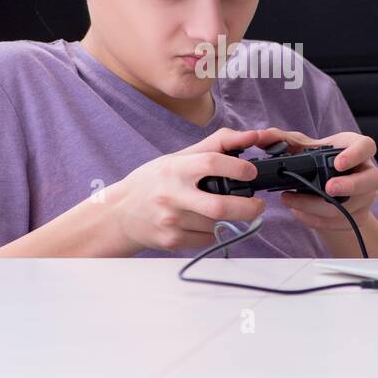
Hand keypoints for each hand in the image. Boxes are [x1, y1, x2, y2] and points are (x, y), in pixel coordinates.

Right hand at [105, 128, 272, 252]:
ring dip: (226, 219)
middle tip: (257, 204)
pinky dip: (212, 232)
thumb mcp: (176, 158)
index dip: (238, 168)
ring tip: (218, 210)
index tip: (252, 173)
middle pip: (220, 206)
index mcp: (175, 169)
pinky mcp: (171, 240)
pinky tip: (200, 222)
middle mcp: (172, 194)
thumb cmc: (152, 182)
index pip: (212, 163)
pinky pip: (206, 238)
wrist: (119, 213)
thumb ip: (213, 146)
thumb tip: (249, 136)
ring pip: (216, 224)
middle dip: (248, 207)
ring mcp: (171, 220)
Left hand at [254, 127, 377, 234]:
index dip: (356, 155)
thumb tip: (260, 137)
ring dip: (318, 207)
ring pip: (350, 207)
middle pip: (371, 180)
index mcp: (356, 148)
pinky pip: (341, 223)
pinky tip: (299, 212)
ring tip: (291, 201)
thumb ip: (279, 139)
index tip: (338, 163)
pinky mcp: (359, 216)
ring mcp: (365, 196)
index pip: (367, 146)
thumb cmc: (315, 159)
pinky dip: (317, 221)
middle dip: (349, 186)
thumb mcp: (298, 146)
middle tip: (327, 189)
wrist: (322, 183)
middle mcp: (366, 172)